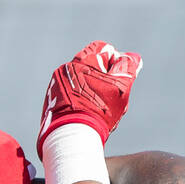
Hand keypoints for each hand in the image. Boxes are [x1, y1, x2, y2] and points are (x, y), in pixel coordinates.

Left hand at [37, 40, 141, 157]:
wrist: (72, 134)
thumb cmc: (100, 108)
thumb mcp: (121, 86)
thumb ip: (128, 68)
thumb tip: (133, 58)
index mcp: (83, 59)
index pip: (102, 49)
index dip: (115, 61)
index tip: (120, 78)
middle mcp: (66, 68)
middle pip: (91, 68)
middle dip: (104, 80)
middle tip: (112, 98)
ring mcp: (56, 85)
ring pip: (81, 84)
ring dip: (92, 92)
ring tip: (100, 111)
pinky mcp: (51, 102)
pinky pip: (70, 97)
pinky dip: (80, 102)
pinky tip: (87, 116)